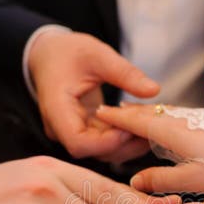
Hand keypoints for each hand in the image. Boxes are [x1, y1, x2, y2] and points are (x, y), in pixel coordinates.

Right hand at [28, 29, 158, 161]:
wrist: (49, 54)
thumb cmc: (68, 52)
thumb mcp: (98, 54)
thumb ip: (124, 73)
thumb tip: (154, 90)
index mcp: (56, 108)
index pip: (78, 142)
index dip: (106, 142)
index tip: (130, 128)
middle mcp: (61, 128)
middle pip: (93, 151)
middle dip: (124, 144)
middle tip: (152, 129)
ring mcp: (71, 132)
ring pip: (101, 151)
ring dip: (127, 143)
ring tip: (151, 127)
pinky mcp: (83, 131)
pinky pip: (104, 142)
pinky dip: (123, 136)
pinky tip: (142, 125)